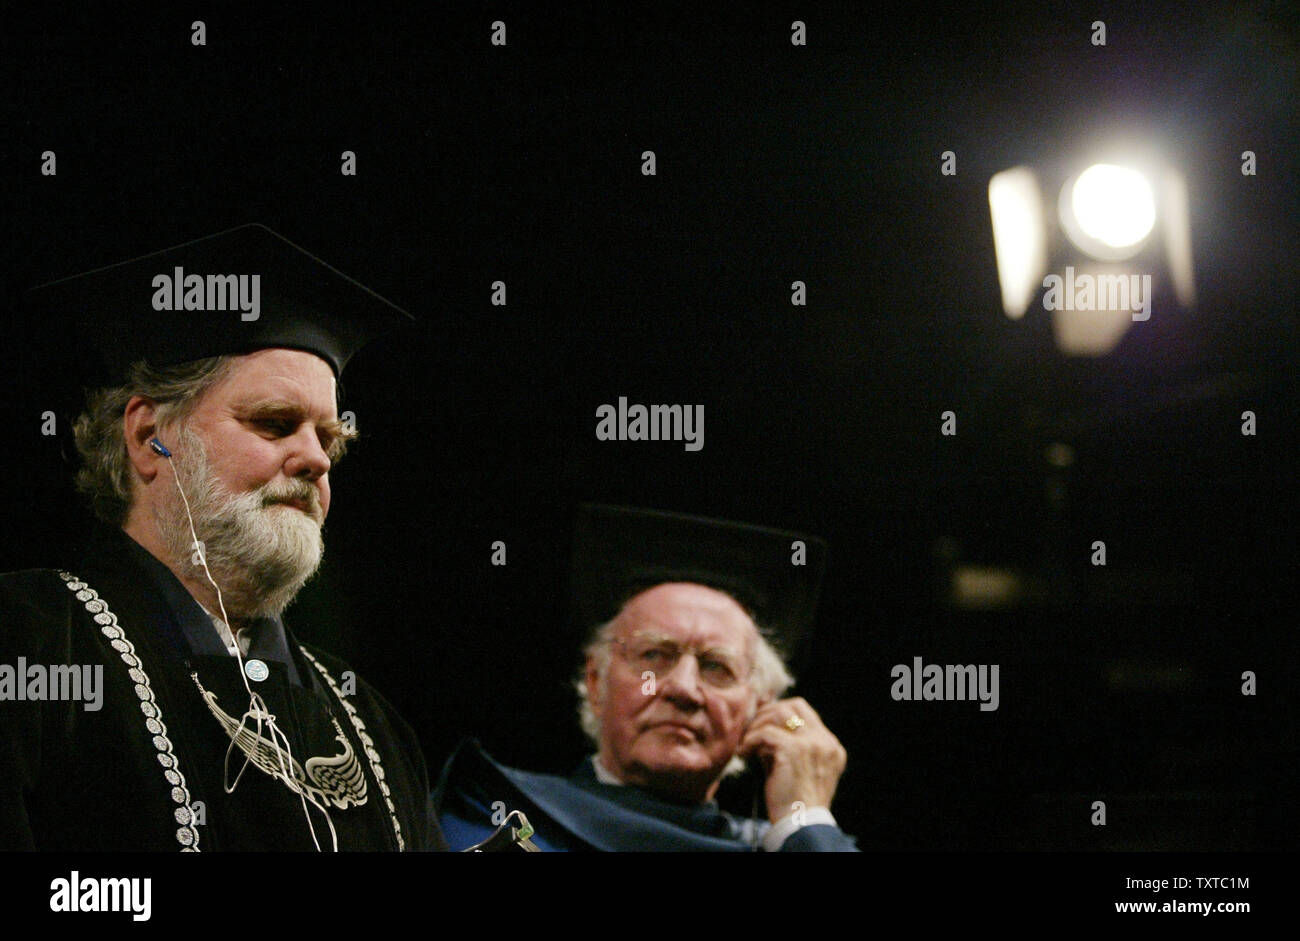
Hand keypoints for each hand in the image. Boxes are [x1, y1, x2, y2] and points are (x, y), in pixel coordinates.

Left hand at [737, 697, 846, 823]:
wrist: (801, 825)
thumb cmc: (795, 801)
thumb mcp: (799, 768)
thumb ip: (789, 745)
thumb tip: (762, 726)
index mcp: (830, 746)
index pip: (805, 712)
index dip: (780, 713)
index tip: (763, 725)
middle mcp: (825, 741)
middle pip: (794, 705)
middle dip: (769, 712)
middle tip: (752, 729)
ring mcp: (811, 744)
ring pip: (779, 713)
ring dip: (758, 725)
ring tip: (747, 742)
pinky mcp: (794, 750)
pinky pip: (765, 733)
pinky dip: (751, 741)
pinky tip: (744, 753)